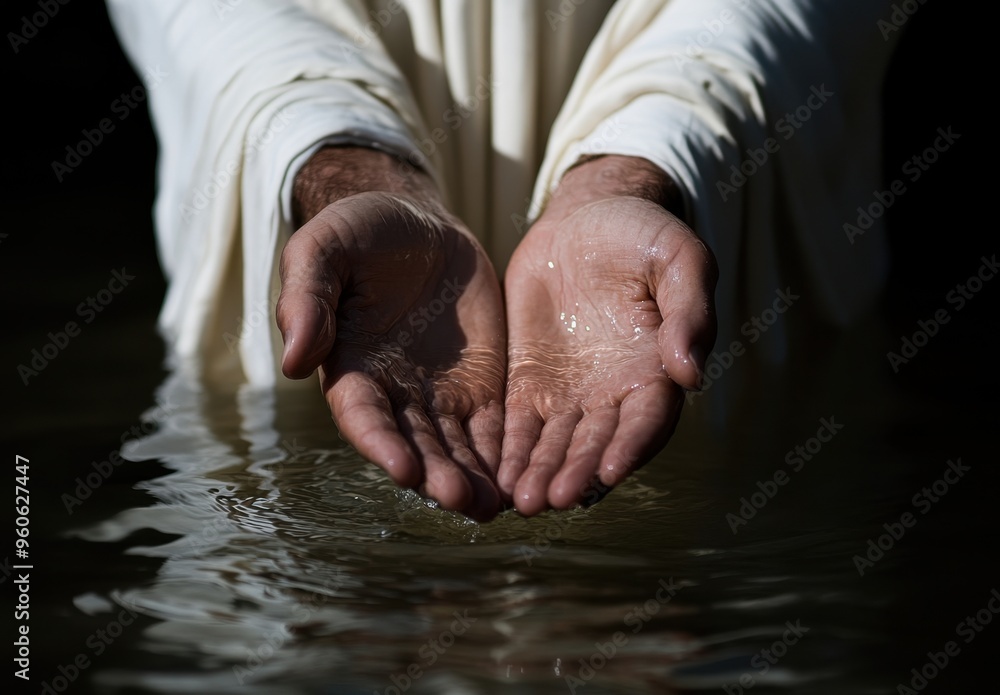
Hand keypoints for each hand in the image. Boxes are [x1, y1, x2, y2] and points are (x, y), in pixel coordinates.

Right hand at [277, 147, 505, 519]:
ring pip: (456, 447)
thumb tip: (294, 361)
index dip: (380, 444)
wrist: (420, 225)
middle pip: (415, 444)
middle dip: (436, 475)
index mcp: (352, 368)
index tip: (402, 470)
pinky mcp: (481, 386)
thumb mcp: (326, 248)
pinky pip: (494, 427)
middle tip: (460, 501)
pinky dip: (504, 455)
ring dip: (472, 478)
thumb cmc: (361, 233)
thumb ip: (308, 298)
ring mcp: (440, 395)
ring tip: (494, 506)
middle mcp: (395, 394)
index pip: (363, 416)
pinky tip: (521, 479)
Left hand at [498, 156, 717, 514]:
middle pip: (595, 444)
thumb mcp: (678, 258)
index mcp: (656, 370)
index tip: (609, 470)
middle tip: (551, 499)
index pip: (646, 420)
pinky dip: (509, 450)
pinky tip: (494, 475)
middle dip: (574, 473)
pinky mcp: (530, 384)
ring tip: (520, 501)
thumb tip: (690, 373)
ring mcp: (571, 393)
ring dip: (539, 473)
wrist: (585, 219)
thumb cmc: (642, 235)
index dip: (630, 447)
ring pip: (555, 444)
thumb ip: (689, 311)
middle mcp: (614, 394)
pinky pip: (519, 424)